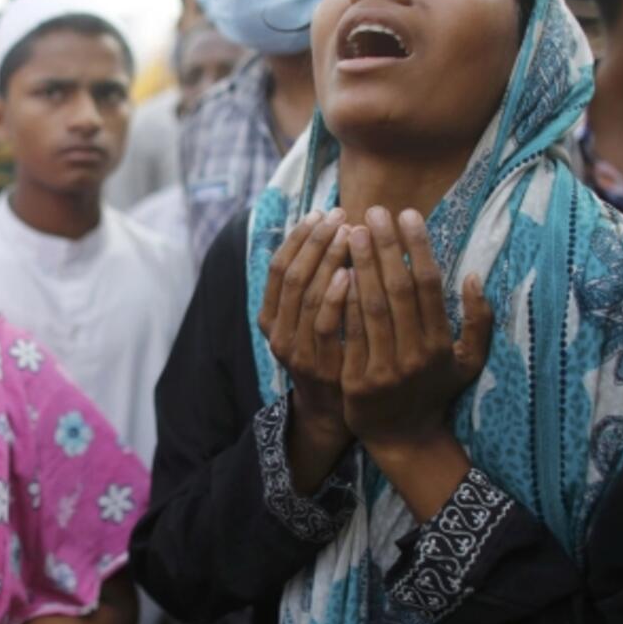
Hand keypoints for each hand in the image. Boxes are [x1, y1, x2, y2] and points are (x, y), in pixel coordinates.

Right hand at [258, 208, 353, 433]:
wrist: (333, 410)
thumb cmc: (329, 353)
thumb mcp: (310, 320)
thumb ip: (312, 285)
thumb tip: (322, 231)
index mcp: (270, 317)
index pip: (279, 267)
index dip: (298, 238)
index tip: (321, 213)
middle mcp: (277, 333)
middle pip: (292, 276)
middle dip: (315, 242)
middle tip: (339, 215)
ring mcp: (296, 351)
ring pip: (307, 296)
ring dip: (328, 260)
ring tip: (349, 233)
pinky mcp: (319, 366)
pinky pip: (325, 325)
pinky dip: (336, 296)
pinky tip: (352, 273)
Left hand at [341, 207, 491, 455]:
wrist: (403, 438)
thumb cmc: (434, 390)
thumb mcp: (468, 362)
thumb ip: (479, 322)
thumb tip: (475, 277)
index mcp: (442, 345)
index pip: (429, 286)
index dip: (418, 247)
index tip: (408, 215)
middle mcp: (416, 355)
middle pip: (398, 291)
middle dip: (386, 247)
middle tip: (374, 211)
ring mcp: (386, 369)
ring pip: (371, 308)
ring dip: (362, 266)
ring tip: (351, 230)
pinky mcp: (357, 381)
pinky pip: (348, 333)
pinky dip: (343, 302)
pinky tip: (336, 271)